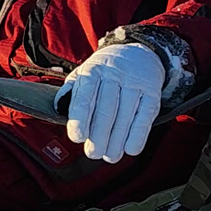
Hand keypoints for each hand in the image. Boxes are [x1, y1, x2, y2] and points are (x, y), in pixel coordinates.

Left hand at [54, 44, 163, 162]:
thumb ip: (70, 92)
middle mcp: (114, 75)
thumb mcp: (83, 74)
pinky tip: (130, 149)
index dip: (80, 118)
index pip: (85, 95)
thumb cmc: (103, 72)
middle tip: (93, 153)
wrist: (136, 54)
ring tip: (110, 156)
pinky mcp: (152, 91)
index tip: (77, 137)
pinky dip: (138, 134)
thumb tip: (58, 109)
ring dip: (118, 139)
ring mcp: (135, 82)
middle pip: (107, 108)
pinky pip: (146, 115)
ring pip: (126, 114)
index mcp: (92, 71)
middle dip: (99, 134)